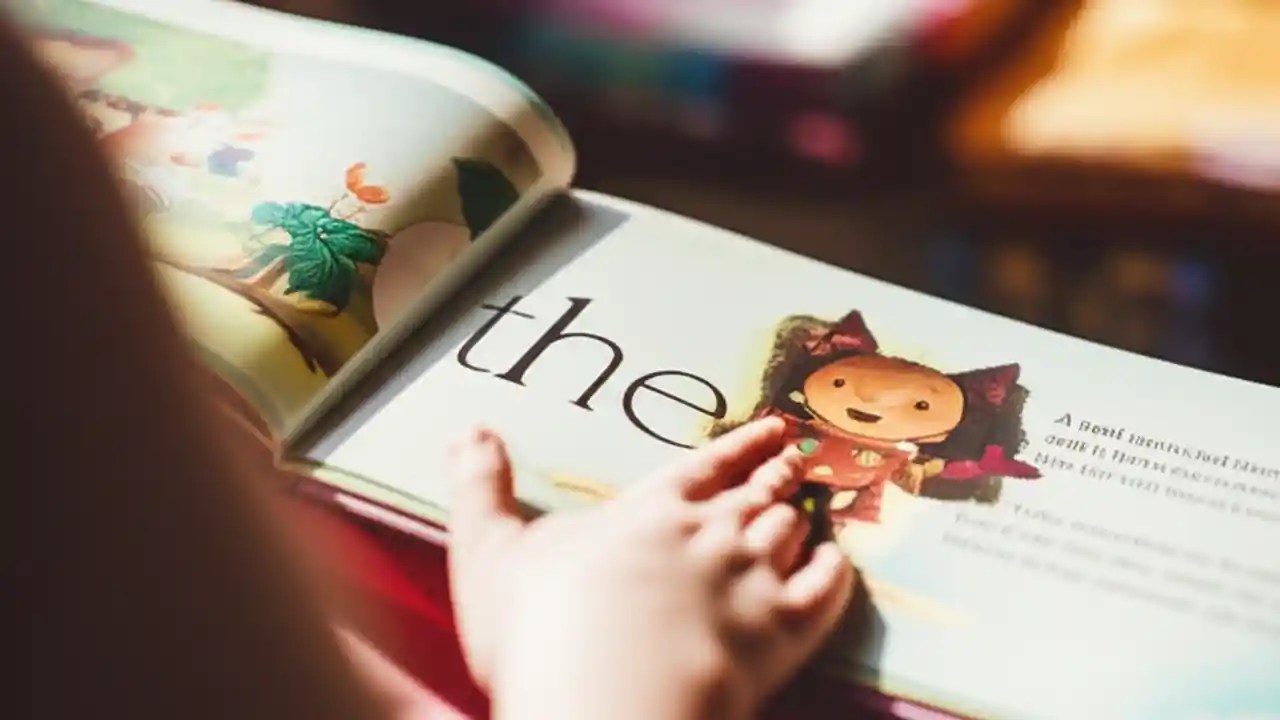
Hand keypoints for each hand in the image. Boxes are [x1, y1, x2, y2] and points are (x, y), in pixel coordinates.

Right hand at [446, 417, 854, 719]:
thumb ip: (481, 488)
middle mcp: (710, 533)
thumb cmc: (541, 630)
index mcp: (649, 510)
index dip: (742, 445)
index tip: (773, 428)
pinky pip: (825, 592)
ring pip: (790, 533)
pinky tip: (838, 562)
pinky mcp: (781, 635)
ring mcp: (752, 582)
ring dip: (802, 517)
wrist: (604, 702)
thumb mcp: (491, 550)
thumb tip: (469, 432)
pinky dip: (835, 572)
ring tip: (814, 505)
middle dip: (780, 473)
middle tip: (801, 456)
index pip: (707, 465)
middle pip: (757, 493)